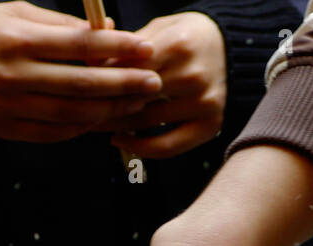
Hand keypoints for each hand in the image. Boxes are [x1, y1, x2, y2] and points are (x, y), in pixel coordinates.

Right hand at [0, 1, 161, 142]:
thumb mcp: (22, 14)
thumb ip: (66, 25)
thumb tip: (113, 31)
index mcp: (17, 39)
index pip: (80, 44)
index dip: (118, 47)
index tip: (146, 48)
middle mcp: (11, 74)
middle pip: (82, 84)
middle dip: (124, 83)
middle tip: (153, 82)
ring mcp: (7, 105)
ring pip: (74, 113)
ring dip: (111, 109)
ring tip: (135, 102)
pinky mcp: (5, 127)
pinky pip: (57, 131)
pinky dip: (85, 125)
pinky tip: (105, 117)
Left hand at [96, 12, 226, 158]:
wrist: (231, 48)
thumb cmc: (187, 37)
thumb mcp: (159, 28)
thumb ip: (127, 46)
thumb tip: (89, 62)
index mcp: (177, 46)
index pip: (127, 68)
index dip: (100, 78)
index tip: (82, 84)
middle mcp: (193, 76)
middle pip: (134, 97)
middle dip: (103, 104)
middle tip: (81, 108)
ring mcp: (203, 103)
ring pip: (146, 123)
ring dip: (116, 126)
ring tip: (97, 123)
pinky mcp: (211, 125)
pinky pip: (169, 146)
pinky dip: (142, 148)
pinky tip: (124, 141)